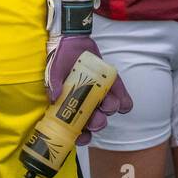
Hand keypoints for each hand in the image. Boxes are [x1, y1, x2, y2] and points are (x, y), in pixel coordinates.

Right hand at [45, 0, 132, 145]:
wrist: (73, 40)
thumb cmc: (60, 58)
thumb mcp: (53, 71)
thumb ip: (54, 83)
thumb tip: (54, 97)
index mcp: (71, 105)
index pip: (76, 128)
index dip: (80, 136)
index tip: (81, 138)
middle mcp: (87, 103)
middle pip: (95, 122)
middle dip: (96, 123)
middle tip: (96, 118)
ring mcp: (100, 94)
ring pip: (108, 111)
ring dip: (109, 110)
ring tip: (106, 102)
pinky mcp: (113, 85)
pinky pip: (122, 99)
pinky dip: (124, 103)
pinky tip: (123, 102)